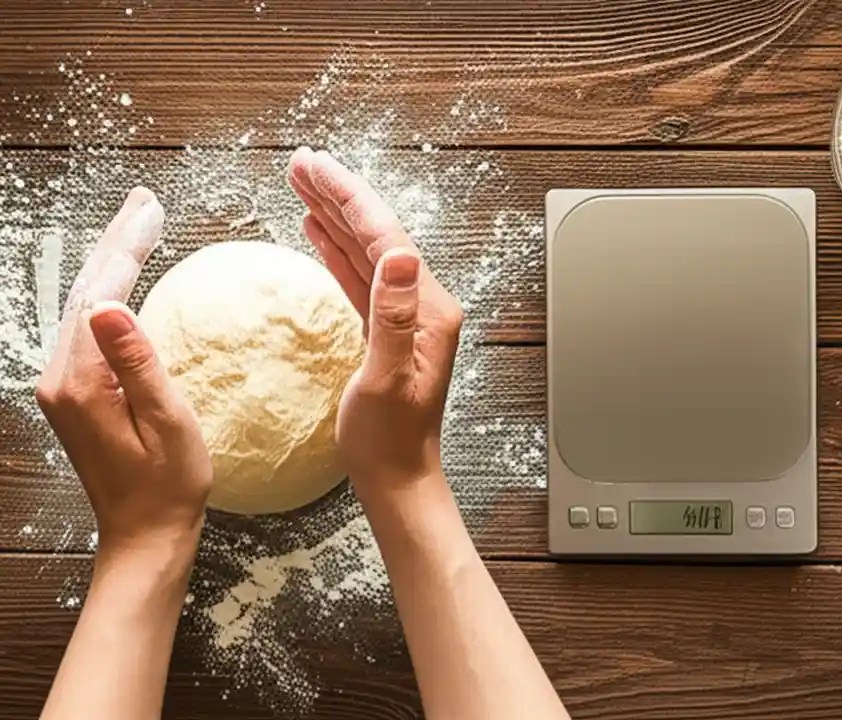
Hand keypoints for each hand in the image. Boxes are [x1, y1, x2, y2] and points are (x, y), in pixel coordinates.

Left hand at [35, 187, 211, 559]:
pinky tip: (123, 280)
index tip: (152, 210)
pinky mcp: (76, 394)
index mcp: (79, 382)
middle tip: (145, 200)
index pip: (103, 295)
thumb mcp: (165, 422)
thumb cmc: (167, 487)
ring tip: (139, 225)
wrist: (146, 536)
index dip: (128, 248)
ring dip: (112, 262)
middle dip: (117, 241)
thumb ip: (135, 361)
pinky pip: (88, 330)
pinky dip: (109, 293)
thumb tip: (106, 305)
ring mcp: (64, 387)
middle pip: (86, 292)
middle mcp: (60, 379)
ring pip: (84, 306)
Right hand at [286, 147, 463, 502]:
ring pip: (365, 251)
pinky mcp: (386, 331)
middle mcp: (422, 305)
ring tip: (302, 183)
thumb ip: (395, 317)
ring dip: (334, 216)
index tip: (315, 165)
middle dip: (338, 194)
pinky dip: (336, 250)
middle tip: (301, 161)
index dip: (348, 197)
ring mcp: (405, 316)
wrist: (398, 478)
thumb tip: (405, 256)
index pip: (385, 237)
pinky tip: (317, 233)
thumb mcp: (388, 379)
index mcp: (428, 310)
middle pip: (376, 234)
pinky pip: (358, 277)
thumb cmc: (391, 441)